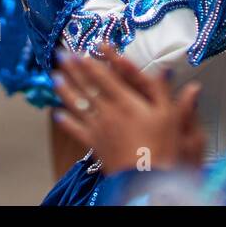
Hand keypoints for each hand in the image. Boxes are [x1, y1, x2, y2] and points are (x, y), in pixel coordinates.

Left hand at [52, 46, 203, 173]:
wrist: (147, 180)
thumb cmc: (162, 148)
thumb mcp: (170, 116)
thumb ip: (164, 91)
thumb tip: (166, 68)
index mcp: (126, 101)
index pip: (106, 75)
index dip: (96, 60)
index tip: (89, 46)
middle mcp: (108, 111)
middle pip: (87, 86)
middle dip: (73, 68)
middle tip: (61, 53)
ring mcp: (98, 127)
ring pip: (77, 104)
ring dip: (64, 88)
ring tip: (54, 76)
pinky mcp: (94, 144)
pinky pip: (75, 130)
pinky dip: (65, 121)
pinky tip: (56, 113)